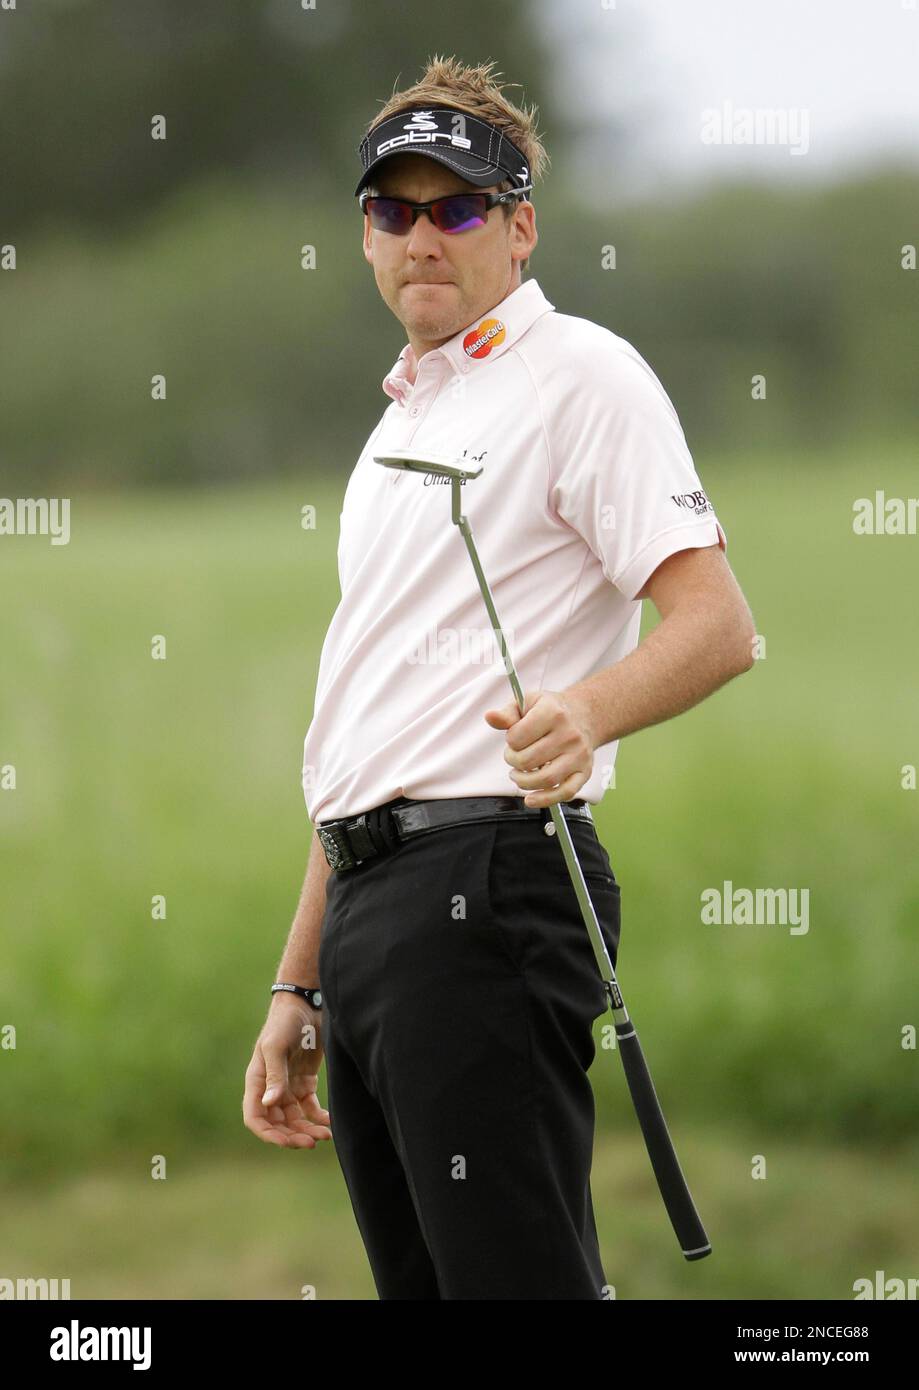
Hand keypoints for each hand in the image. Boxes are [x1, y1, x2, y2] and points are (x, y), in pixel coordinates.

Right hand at [242, 995, 331, 1148]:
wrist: (306, 1002)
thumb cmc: (285, 1021)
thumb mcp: (276, 1046)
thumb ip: (274, 1075)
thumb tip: (269, 1104)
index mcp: (257, 1081)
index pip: (255, 1117)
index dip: (268, 1134)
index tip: (287, 1141)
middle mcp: (271, 1087)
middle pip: (277, 1123)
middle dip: (292, 1136)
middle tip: (312, 1142)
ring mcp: (288, 1085)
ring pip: (294, 1119)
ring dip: (307, 1130)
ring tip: (325, 1135)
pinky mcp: (305, 1081)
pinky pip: (309, 1107)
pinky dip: (318, 1117)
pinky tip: (330, 1122)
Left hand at [483, 688, 596, 807]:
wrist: (583, 715)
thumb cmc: (550, 710)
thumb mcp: (527, 703)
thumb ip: (507, 714)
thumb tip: (490, 717)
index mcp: (552, 713)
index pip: (517, 737)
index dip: (510, 741)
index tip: (514, 738)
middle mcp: (569, 734)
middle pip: (528, 761)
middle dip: (513, 761)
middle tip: (514, 756)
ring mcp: (578, 755)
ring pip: (545, 779)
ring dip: (523, 782)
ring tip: (518, 775)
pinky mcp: (584, 771)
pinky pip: (565, 792)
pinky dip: (545, 800)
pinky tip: (530, 799)